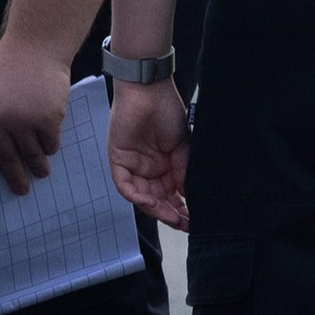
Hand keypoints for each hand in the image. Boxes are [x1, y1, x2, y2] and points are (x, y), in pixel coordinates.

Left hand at [0, 39, 73, 196]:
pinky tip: (51, 147)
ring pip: (30, 155)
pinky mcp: (46, 119)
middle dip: (15, 178)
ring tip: (41, 173)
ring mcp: (22, 120)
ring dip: (37, 167)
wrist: (36, 45)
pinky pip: (50, 143)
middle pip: (6, 159)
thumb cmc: (11, 67)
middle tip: (21, 190)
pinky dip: (51, 147)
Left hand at [107, 78, 189, 229]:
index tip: (195, 221)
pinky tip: (151, 201)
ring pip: (143, 197)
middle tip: (184, 224)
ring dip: (156, 209)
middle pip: (158, 200)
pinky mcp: (119, 161)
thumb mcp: (184, 147)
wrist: (149, 90)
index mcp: (166, 166)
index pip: (173, 195)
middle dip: (171, 214)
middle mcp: (149, 170)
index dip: (183, 209)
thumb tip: (189, 196)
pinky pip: (125, 186)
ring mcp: (134, 167)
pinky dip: (137, 196)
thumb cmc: (167, 111)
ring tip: (172, 217)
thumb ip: (184, 172)